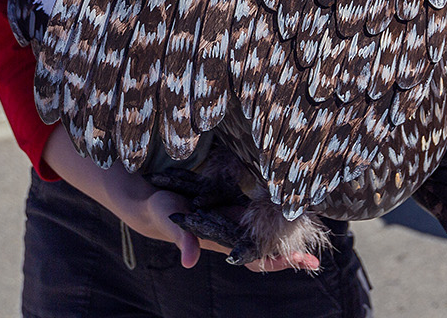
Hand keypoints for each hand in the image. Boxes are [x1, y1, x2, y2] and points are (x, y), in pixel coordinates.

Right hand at [41, 127, 318, 271]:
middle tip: (315, 255)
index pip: (253, 251)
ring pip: (257, 221)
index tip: (304, 261)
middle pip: (261, 240)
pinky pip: (246, 197)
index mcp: (217, 232)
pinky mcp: (218, 189)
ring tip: (307, 227)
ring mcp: (222, 207)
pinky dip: (266, 198)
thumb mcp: (164, 213)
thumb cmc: (150, 203)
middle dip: (286, 247)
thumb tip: (193, 260)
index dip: (278, 258)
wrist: (132, 185)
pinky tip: (282, 191)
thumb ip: (180, 235)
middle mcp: (224, 222)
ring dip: (281, 225)